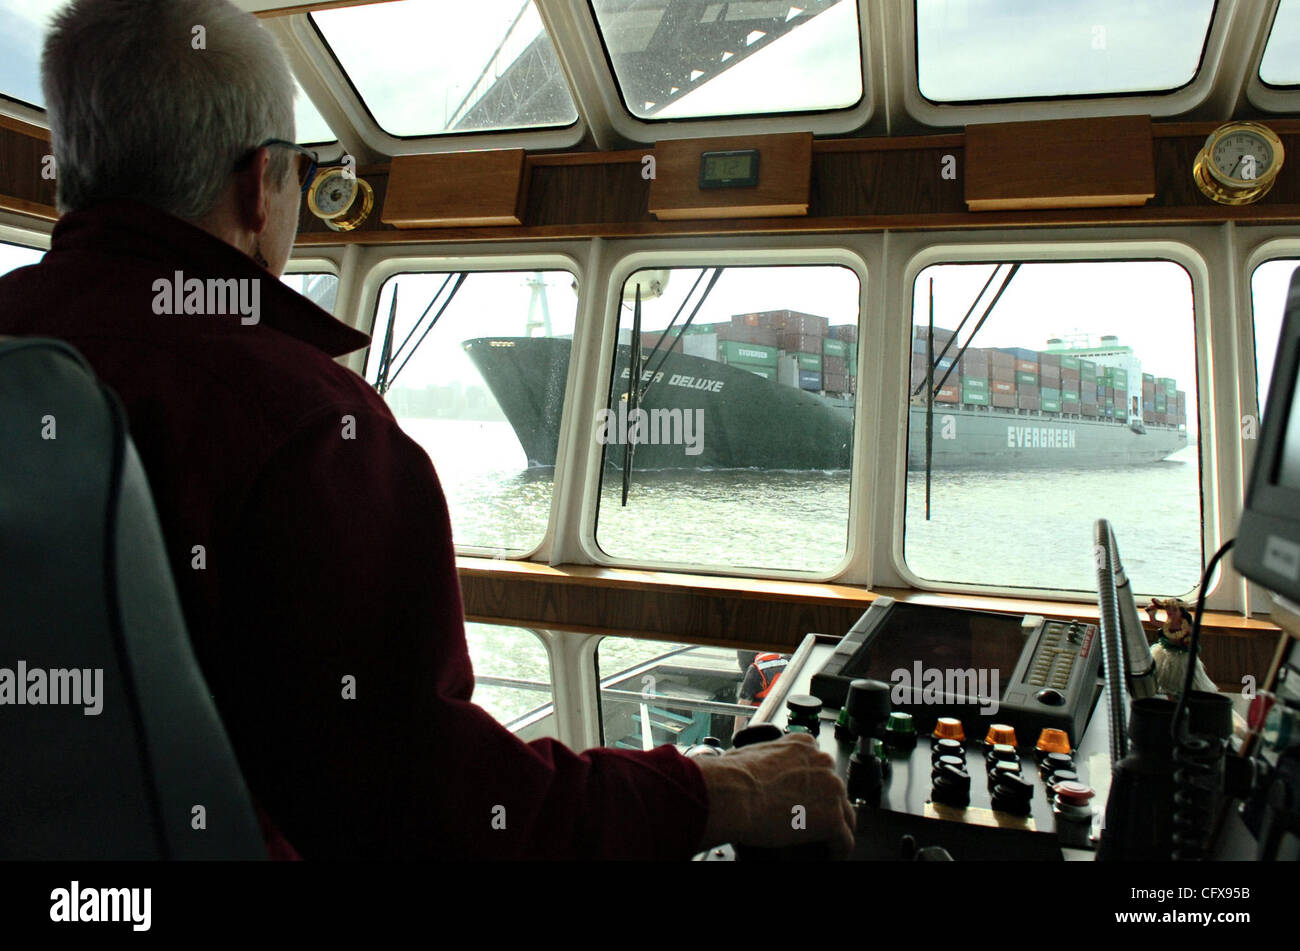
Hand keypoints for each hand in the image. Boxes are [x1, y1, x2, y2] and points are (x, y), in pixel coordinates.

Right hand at [695, 733, 854, 858]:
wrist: (734, 794)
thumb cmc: (733, 776)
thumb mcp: (753, 752)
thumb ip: (767, 757)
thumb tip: (755, 767)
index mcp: (804, 745)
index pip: (819, 765)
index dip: (813, 785)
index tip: (807, 798)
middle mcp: (822, 762)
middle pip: (834, 789)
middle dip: (826, 806)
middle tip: (812, 821)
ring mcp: (831, 789)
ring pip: (845, 815)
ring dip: (836, 828)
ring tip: (825, 842)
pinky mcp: (832, 818)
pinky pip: (844, 840)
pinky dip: (838, 850)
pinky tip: (830, 855)